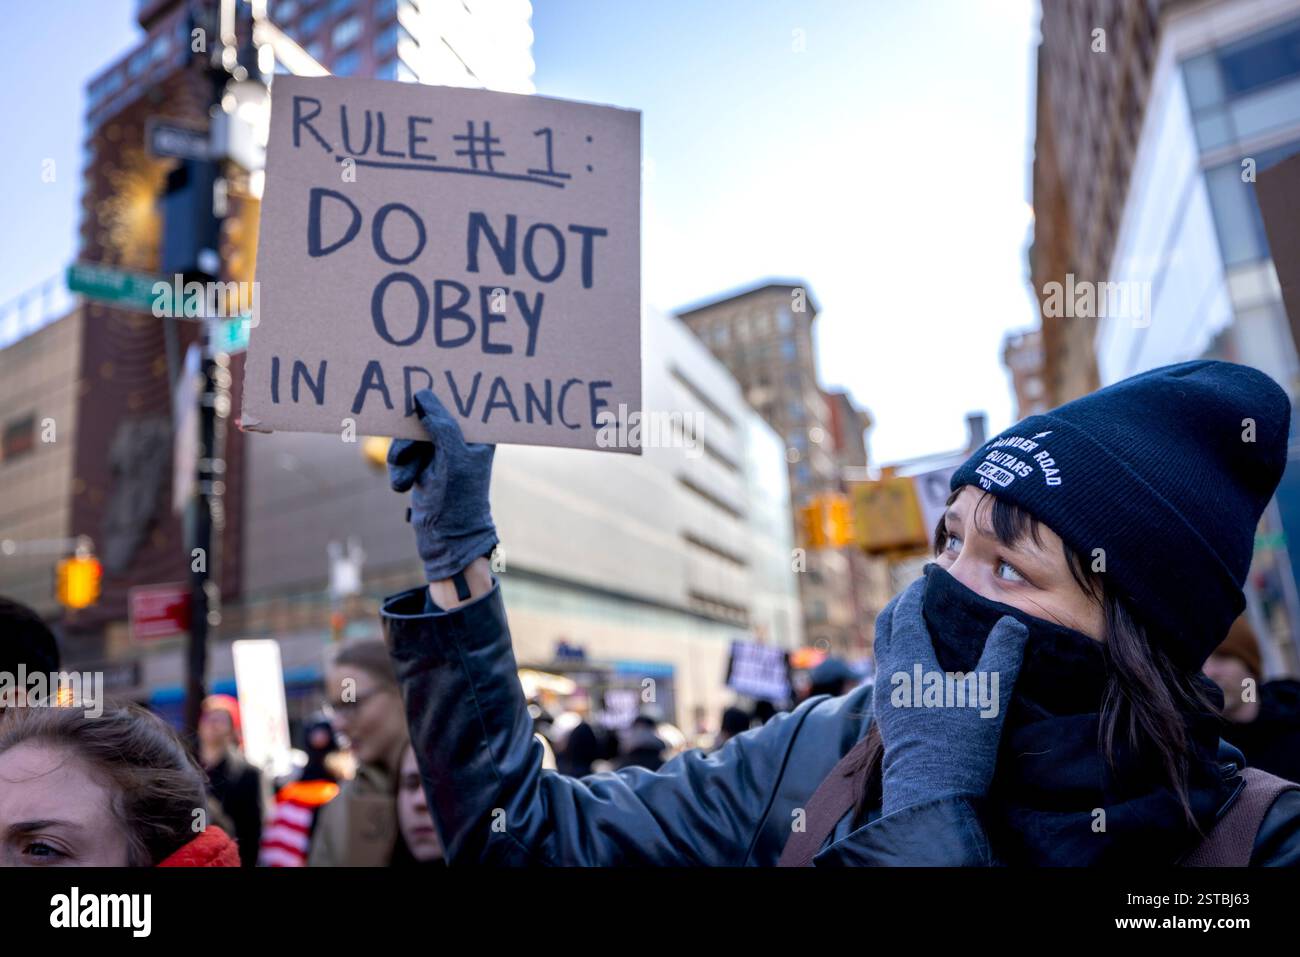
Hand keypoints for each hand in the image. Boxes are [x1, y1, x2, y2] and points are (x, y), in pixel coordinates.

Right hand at [388, 389, 497, 581]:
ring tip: (405, 481)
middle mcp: (461, 440)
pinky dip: (399, 470)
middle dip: (410, 438)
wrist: (445, 541)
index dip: (437, 396)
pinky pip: (401, 454)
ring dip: (401, 457)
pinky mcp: (423, 466)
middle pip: (425, 417)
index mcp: (479, 434)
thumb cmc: (458, 500)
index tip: (415, 387)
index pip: (458, 402)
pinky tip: (404, 487)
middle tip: (404, 454)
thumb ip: (440, 423)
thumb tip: (422, 394)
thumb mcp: (453, 457)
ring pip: (408, 436)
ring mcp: (441, 453)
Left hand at [870, 576, 1027, 814]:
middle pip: (885, 626)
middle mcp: (888, 675)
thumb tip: (1012, 623)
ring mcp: (883, 697)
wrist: (929, 798)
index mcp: (907, 662)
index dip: (918, 591)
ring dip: (897, 629)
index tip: (932, 576)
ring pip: (883, 650)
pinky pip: (887, 671)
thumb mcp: (988, 698)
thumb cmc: (958, 746)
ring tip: (923, 624)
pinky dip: (899, 653)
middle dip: (901, 605)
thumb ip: (1002, 656)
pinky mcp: (887, 716)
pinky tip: (921, 665)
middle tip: (922, 593)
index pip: (906, 613)